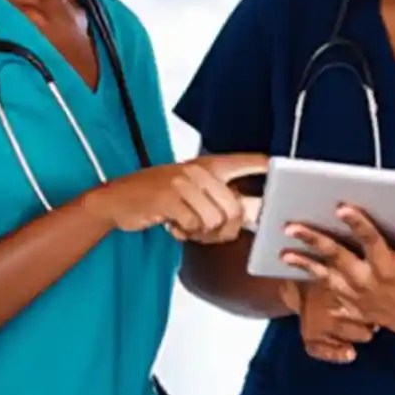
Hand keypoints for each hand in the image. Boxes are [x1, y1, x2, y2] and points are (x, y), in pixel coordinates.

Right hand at [82, 153, 267, 243]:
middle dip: (225, 228)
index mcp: (207, 166)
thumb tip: (245, 216)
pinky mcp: (168, 198)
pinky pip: (193, 225)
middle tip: (207, 232)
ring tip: (186, 226)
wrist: (116, 199)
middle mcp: (198, 171)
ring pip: (215, 220)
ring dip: (202, 233)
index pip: (245, 161)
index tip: (278, 167)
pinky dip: (185, 233)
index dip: (264, 166)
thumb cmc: (157, 198)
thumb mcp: (187, 189)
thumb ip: (214, 198)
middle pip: (234, 207)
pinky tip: (173, 226)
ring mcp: (183, 182)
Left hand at [280, 205, 394, 349]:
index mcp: (389, 270)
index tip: (341, 208)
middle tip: (292, 227)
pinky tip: (299, 279)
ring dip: (306, 265)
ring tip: (285, 253)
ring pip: (328, 278)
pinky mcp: (357, 308)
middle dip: (314, 241)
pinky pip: (332, 297)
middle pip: (338, 257)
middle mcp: (370, 283)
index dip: (357, 224)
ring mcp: (360, 298)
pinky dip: (316, 289)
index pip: (371, 241)